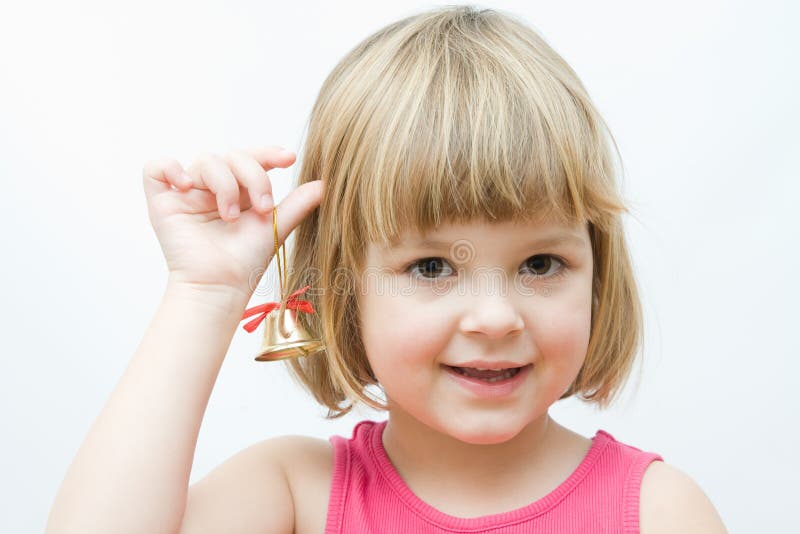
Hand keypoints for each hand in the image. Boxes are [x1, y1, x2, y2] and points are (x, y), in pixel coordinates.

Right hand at [142, 146, 323, 298]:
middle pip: (231, 155)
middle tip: (263, 206)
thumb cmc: (246, 263)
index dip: (268, 153)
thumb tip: (325, 184)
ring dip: (223, 183)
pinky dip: (171, 168)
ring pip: (205, 160)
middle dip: (252, 175)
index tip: (289, 159)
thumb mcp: (276, 228)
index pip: (252, 158)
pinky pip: (156, 168)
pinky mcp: (161, 201)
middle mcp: (213, 187)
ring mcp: (187, 193)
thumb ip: (298, 204)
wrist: (221, 287)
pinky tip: (188, 186)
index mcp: (239, 190)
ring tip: (231, 215)